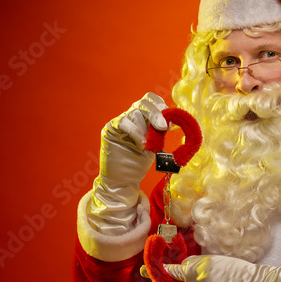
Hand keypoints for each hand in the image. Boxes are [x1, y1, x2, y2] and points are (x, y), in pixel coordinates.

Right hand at [87, 93, 168, 233]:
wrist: (121, 180)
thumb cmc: (138, 164)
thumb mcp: (154, 146)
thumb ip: (159, 133)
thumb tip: (171, 122)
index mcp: (143, 118)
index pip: (151, 100)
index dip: (161, 106)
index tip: (170, 121)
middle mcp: (131, 116)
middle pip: (144, 102)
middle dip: (156, 113)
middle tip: (164, 127)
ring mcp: (119, 122)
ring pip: (135, 112)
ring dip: (145, 127)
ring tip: (148, 145)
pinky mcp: (110, 130)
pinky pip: (123, 122)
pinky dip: (135, 132)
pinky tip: (141, 144)